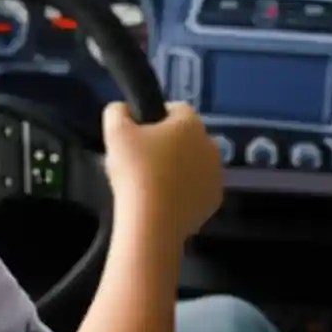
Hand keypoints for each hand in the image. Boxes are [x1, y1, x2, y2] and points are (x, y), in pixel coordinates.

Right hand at [100, 101, 223, 241]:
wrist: (152, 223)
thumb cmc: (135, 172)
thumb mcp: (115, 132)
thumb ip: (117, 111)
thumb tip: (123, 110)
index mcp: (190, 123)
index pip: (175, 109)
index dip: (155, 119)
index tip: (137, 136)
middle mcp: (210, 144)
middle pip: (186, 138)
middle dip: (168, 144)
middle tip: (141, 161)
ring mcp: (216, 174)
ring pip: (194, 163)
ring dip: (178, 168)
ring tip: (152, 184)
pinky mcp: (214, 200)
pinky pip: (197, 188)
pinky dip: (185, 191)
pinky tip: (165, 201)